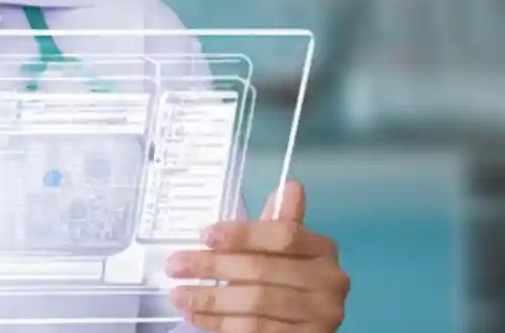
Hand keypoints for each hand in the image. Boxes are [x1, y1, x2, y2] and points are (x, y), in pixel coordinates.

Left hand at [166, 181, 349, 331]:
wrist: (305, 325)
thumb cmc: (288, 277)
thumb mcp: (283, 249)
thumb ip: (278, 223)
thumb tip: (290, 186)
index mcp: (322, 248)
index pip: (283, 235)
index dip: (243, 234)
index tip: (204, 235)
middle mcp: (329, 281)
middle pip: (262, 270)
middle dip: (212, 267)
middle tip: (175, 266)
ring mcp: (321, 315)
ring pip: (256, 304)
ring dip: (210, 300)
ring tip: (178, 295)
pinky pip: (255, 331)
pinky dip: (220, 324)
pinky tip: (196, 316)